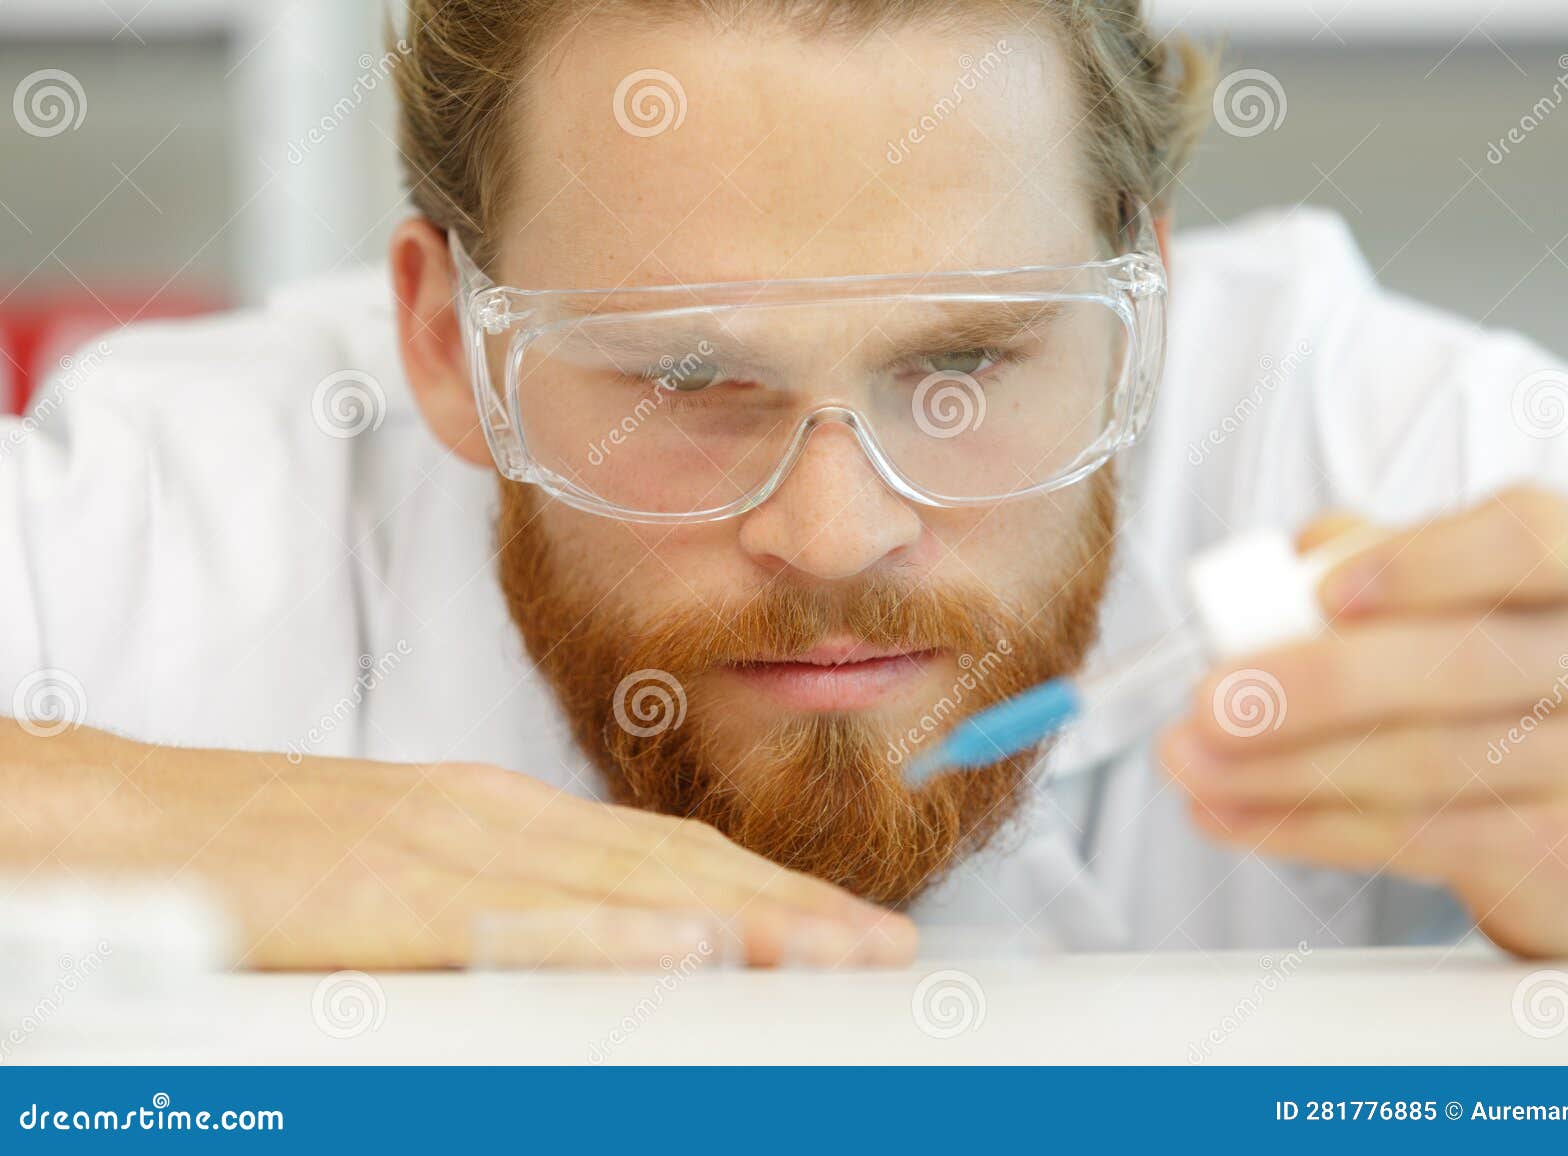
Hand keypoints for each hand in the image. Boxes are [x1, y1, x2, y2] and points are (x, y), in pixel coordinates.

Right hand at [0, 722, 914, 968]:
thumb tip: (607, 950)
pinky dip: (597, 934)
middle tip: (885, 952)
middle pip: (669, 869)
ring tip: (834, 954)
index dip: (772, 894)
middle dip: (788, 913)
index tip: (854, 933)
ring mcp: (430, 851)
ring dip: (737, 919)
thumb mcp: (406, 875)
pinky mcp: (364, 892)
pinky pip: (502, 920)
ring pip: (615, 887)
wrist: (107, 820)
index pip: (666, 859)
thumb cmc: (260, 857)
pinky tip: (678, 950)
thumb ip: (504, 907)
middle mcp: (486, 824)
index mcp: (500, 821)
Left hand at [1159, 486, 1567, 957]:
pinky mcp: (1560, 851)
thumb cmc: (1483, 667)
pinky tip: (1229, 811)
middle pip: (1461, 666)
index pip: (1523, 541)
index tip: (1324, 595)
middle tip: (1211, 700)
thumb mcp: (1445, 590)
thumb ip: (1365, 556)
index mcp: (1566, 565)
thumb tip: (1281, 566)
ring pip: (1424, 766)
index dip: (1421, 566)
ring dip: (1281, 769)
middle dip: (1316, 686)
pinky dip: (1302, 827)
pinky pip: (1416, 841)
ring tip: (1189, 761)